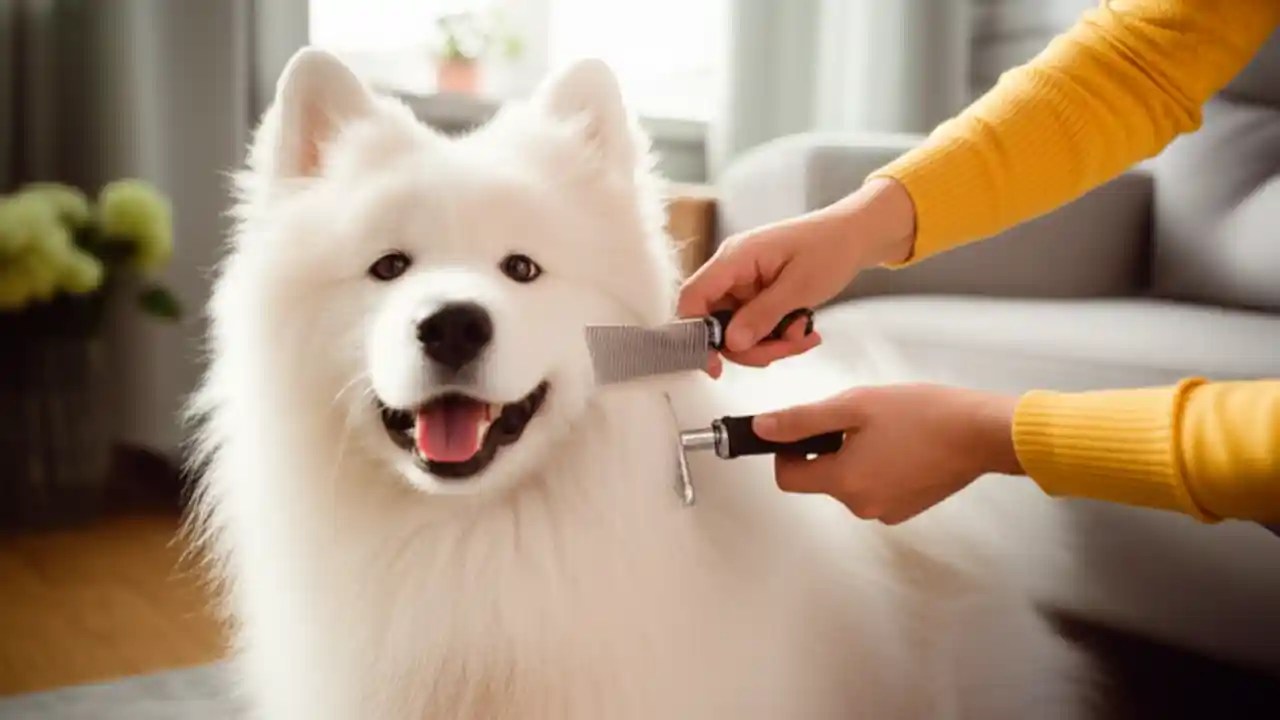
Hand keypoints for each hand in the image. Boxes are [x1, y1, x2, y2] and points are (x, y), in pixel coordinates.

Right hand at [678, 178, 915, 374]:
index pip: (693, 297)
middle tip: (784, 349)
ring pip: (739, 330)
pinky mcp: (758, 293)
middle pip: (717, 322)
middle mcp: (733, 270)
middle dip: (749, 346)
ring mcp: (745, 283)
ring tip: (803, 336)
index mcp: (735, 258)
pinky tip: (803, 331)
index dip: (696, 333)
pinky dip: (776, 336)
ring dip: (768, 344)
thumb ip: (762, 315)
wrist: (857, 235)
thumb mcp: (799, 287)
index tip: (716, 365)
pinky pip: (755, 325)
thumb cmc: (831, 249)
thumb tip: (731, 345)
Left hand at [754, 384, 1022, 523]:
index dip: (785, 452)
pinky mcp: (908, 507)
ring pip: (849, 481)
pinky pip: (875, 487)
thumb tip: (763, 428)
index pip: (788, 478)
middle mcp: (862, 506)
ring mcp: (887, 511)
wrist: (982, 432)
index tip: (801, 430)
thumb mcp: (854, 405)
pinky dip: (878, 466)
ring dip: (854, 455)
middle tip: (855, 419)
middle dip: (827, 448)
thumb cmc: (924, 414)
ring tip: (885, 429)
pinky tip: (902, 443)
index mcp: (844, 481)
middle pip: (820, 479)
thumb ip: (802, 419)